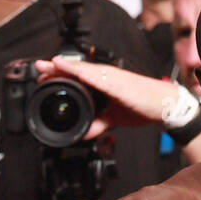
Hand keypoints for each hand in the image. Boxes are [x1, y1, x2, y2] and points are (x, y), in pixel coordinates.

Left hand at [33, 56, 174, 137]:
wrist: (162, 106)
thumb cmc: (141, 107)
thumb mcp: (113, 119)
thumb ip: (98, 124)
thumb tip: (84, 133)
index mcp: (104, 82)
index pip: (78, 76)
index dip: (60, 75)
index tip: (44, 77)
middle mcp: (106, 76)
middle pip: (77, 70)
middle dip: (56, 68)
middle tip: (38, 67)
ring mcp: (112, 78)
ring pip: (84, 70)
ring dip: (66, 68)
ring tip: (49, 66)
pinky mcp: (118, 83)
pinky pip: (98, 78)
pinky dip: (84, 73)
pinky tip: (73, 71)